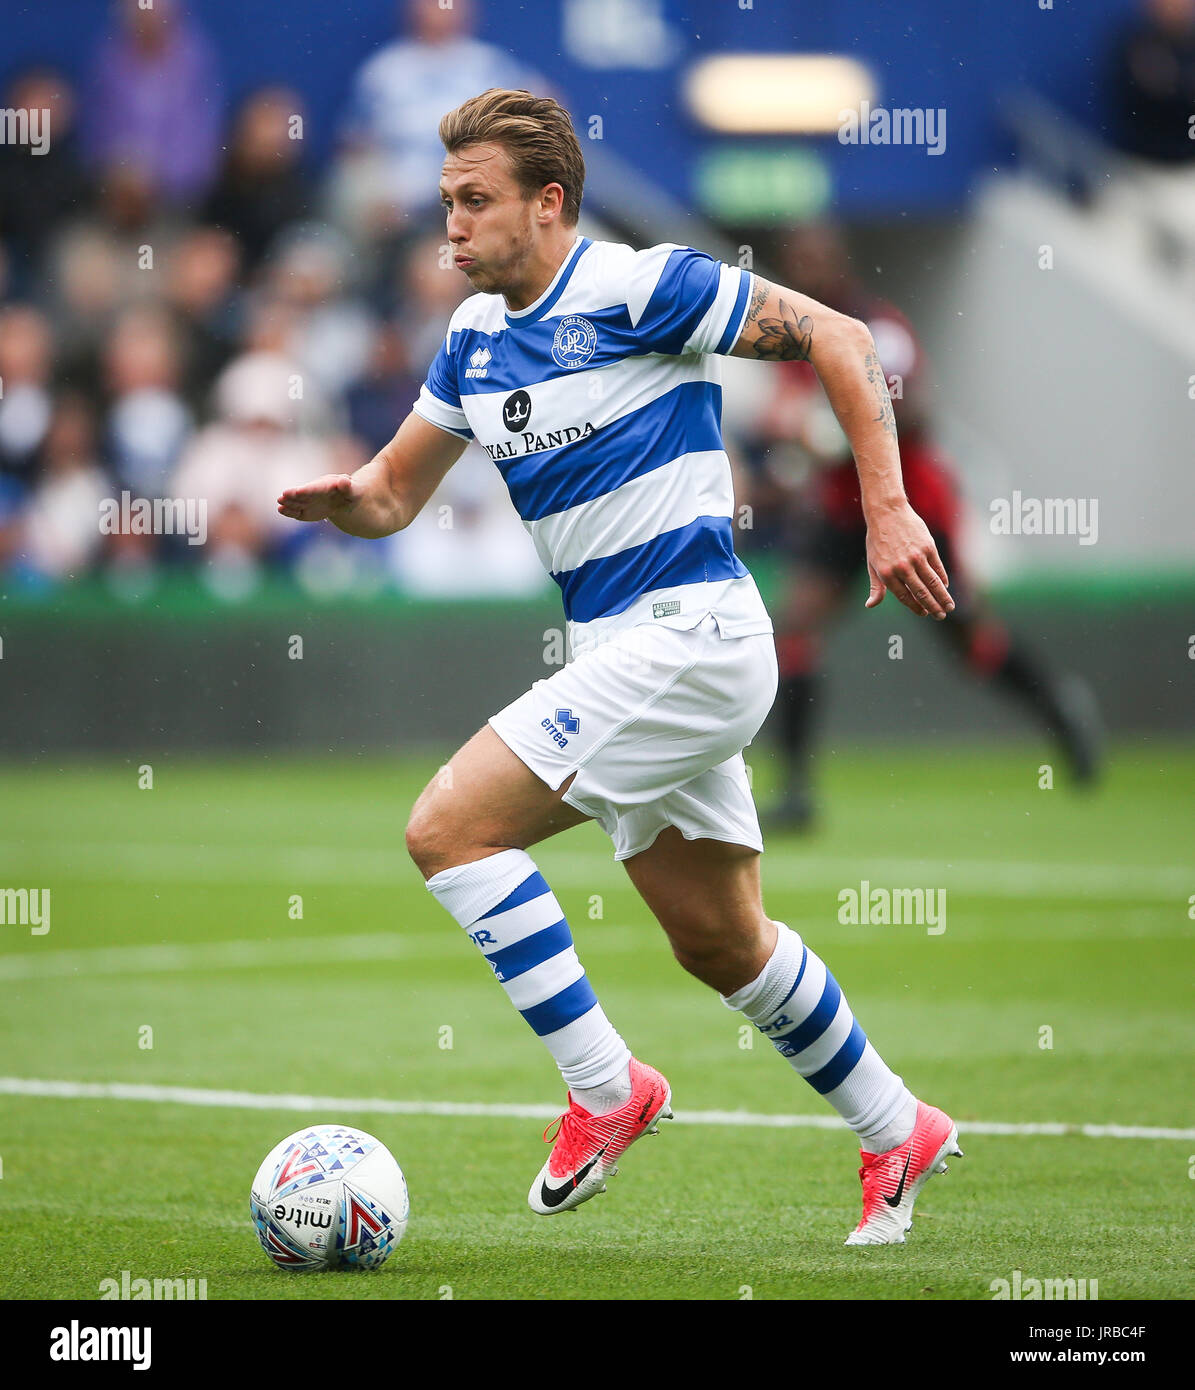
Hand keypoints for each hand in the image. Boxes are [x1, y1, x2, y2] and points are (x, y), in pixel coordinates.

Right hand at [277, 474, 357, 523]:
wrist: (346, 498)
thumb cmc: (351, 492)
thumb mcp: (353, 490)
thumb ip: (348, 487)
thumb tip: (344, 481)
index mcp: (326, 486)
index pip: (316, 489)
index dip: (308, 490)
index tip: (299, 491)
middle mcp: (314, 492)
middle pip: (303, 494)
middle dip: (294, 495)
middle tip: (283, 495)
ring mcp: (309, 501)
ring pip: (297, 502)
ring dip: (289, 502)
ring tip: (280, 503)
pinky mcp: (306, 511)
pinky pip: (297, 512)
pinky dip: (289, 511)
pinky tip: (281, 510)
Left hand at [864, 501, 954, 618]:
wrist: (887, 513)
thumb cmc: (878, 541)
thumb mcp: (872, 565)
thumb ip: (876, 587)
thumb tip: (870, 605)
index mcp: (887, 574)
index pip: (905, 596)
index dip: (916, 607)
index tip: (924, 613)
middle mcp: (902, 567)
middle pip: (921, 592)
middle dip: (933, 607)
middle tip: (941, 616)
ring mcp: (916, 557)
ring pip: (933, 582)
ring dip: (943, 597)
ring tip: (949, 607)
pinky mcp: (927, 547)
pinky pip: (937, 567)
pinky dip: (942, 579)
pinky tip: (945, 586)